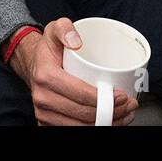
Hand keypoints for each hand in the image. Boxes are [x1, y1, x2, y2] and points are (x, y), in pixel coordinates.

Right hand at [9, 18, 137, 125]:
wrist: (33, 63)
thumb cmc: (49, 49)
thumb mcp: (55, 29)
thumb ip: (65, 28)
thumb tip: (76, 41)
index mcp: (46, 76)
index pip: (80, 94)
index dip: (104, 98)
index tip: (122, 95)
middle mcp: (42, 97)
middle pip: (83, 114)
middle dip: (111, 112)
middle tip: (128, 104)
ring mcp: (43, 113)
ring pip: (81, 127)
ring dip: (107, 124)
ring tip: (124, 114)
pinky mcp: (47, 123)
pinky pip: (73, 131)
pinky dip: (94, 128)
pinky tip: (110, 122)